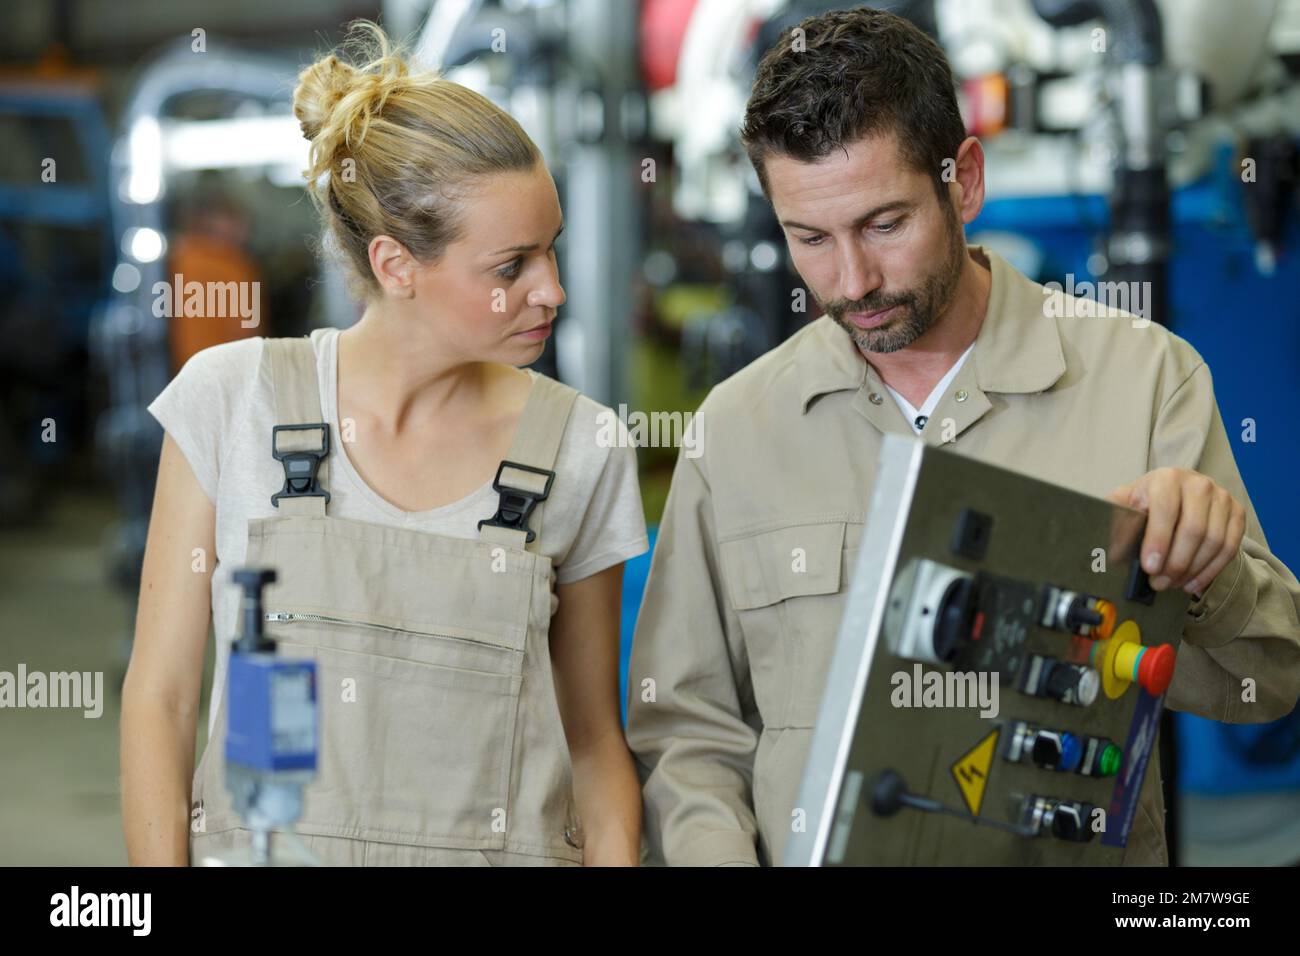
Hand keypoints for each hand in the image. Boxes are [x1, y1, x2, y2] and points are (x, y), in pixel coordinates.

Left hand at [1107, 468, 1245, 597]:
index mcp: (1167, 478)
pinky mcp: (1236, 513)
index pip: (1166, 510)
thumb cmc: (1145, 502)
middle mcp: (1198, 484)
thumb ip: (1116, 522)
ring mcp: (1221, 498)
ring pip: (1214, 542)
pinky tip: (1191, 583)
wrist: (1172, 492)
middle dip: (1175, 563)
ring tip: (1171, 583)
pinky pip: (1230, 548)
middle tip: (1159, 582)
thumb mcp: (1124, 505)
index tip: (1149, 566)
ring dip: (1192, 570)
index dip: (1158, 541)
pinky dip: (1210, 571)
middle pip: (1194, 529)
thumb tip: (1109, 549)